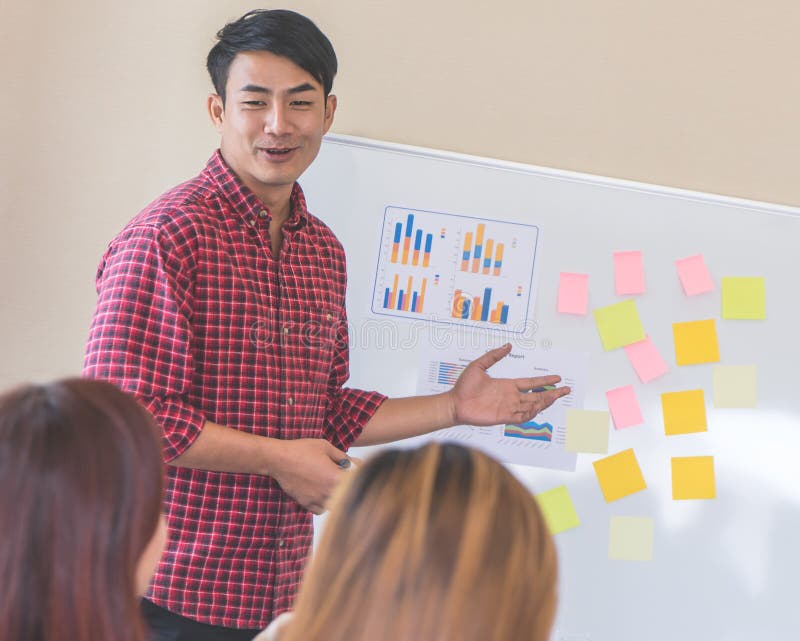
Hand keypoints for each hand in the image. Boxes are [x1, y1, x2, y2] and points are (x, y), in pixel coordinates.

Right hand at [268, 438, 350, 513]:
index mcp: (336, 477)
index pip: (355, 482)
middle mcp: (328, 492)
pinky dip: (323, 504)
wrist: (279, 459)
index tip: (352, 470)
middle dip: (346, 487)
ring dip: (336, 497)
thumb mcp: (326, 447)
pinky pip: (321, 510)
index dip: (356, 476)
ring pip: (334, 505)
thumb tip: (356, 463)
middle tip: (341, 476)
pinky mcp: (306, 504)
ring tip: (330, 484)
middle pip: (346, 496)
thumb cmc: (301, 450)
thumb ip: (343, 457)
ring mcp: (317, 500)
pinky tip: (320, 492)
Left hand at [449, 344, 570, 426]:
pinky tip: (539, 406)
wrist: (454, 403)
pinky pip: (522, 416)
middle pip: (536, 395)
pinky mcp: (503, 417)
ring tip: (557, 396)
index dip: (544, 380)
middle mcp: (510, 396)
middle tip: (566, 390)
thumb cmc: (463, 386)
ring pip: (532, 405)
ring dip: (545, 401)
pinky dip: (532, 412)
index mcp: (507, 385)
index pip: (531, 383)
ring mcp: (508, 407)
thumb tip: (508, 345)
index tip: (557, 378)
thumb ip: (493, 355)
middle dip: (552, 393)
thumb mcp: (479, 365)